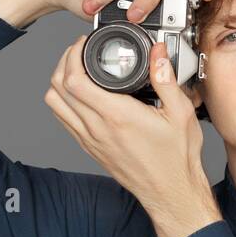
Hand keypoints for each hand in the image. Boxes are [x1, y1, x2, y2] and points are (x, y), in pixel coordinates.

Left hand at [44, 36, 222, 236]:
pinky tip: (81, 95)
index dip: (72, 55)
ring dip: (59, 83)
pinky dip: (64, 102)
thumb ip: (166, 79)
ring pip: (55, 105)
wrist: (171, 192)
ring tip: (75, 71)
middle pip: (57, 88)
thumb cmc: (176, 158)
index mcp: (117, 116)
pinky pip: (64, 121)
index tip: (83, 44)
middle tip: (78, 53)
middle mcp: (98, 129)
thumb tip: (157, 53)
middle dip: (63, 63)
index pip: (74, 80)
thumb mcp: (180, 113)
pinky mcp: (90, 149)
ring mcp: (90, 140)